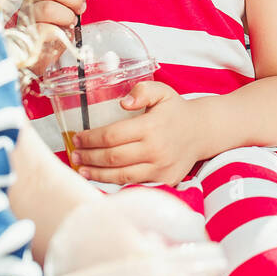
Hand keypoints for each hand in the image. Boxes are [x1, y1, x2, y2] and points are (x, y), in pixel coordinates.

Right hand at [28, 0, 94, 69]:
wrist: (41, 52)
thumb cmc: (54, 27)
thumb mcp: (69, 5)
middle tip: (80, 9)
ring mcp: (29, 16)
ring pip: (48, 7)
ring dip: (67, 15)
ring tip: (71, 22)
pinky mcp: (29, 35)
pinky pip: (43, 28)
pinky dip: (58, 30)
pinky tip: (63, 32)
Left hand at [68, 81, 201, 186]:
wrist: (201, 132)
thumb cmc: (175, 111)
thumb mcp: (162, 92)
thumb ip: (142, 90)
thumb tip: (123, 102)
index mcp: (151, 127)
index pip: (112, 135)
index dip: (91, 138)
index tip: (78, 137)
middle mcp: (155, 150)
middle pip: (112, 157)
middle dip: (89, 156)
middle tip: (75, 154)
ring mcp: (160, 168)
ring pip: (120, 175)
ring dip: (97, 174)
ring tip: (82, 169)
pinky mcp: (164, 180)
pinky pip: (134, 184)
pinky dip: (114, 183)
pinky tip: (100, 178)